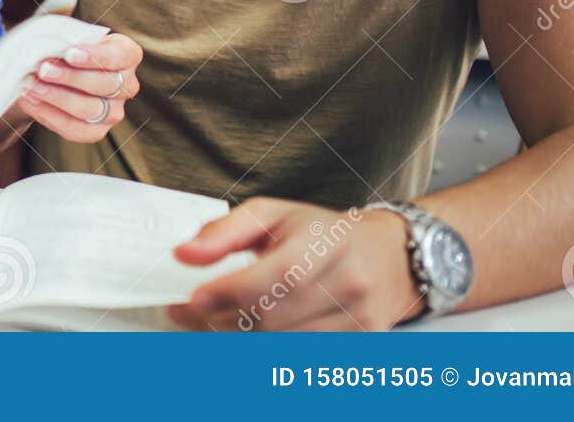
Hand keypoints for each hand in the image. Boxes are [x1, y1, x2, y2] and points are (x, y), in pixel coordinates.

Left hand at [2, 31, 142, 142]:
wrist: (58, 73)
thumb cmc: (68, 49)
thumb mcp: (69, 38)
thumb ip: (62, 43)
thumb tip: (43, 50)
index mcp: (127, 55)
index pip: (119, 56)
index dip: (95, 55)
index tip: (69, 53)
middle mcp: (127, 85)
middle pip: (104, 84)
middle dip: (70, 77)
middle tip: (43, 69)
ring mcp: (115, 111)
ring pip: (89, 109)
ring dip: (56, 97)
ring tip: (32, 86)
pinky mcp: (97, 131)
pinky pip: (75, 128)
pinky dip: (49, 114)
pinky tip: (32, 101)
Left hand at [167, 197, 424, 330]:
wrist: (389, 257)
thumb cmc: (324, 233)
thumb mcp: (273, 214)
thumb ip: (224, 231)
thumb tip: (184, 253)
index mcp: (325, 240)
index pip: (276, 276)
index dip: (228, 292)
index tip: (191, 299)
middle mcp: (348, 281)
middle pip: (274, 318)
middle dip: (222, 319)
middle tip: (192, 312)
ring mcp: (358, 318)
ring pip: (284, 344)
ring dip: (239, 338)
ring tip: (215, 321)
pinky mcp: (360, 344)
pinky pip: (302, 358)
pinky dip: (267, 350)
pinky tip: (248, 334)